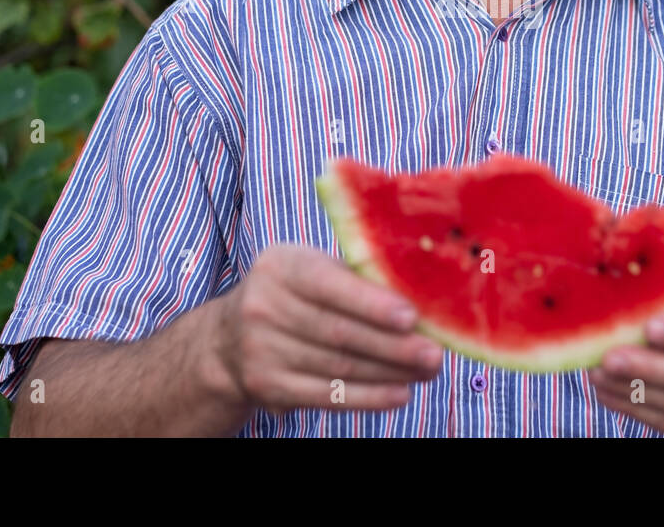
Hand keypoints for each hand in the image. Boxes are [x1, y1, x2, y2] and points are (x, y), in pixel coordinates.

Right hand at [211, 244, 443, 415]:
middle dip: (394, 346)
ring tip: (427, 371)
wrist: (228, 338)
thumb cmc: (294, 294)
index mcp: (281, 266)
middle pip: (339, 332)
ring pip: (338, 366)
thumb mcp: (311, 268)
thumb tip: (423, 297)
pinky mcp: (267, 386)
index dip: (372, 304)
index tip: (412, 317)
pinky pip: (326, 395)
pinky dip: (368, 397)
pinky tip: (399, 393)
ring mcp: (261, 350)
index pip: (329, 285)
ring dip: (390, 372)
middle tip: (435, 353)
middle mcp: (264, 307)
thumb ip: (356, 277)